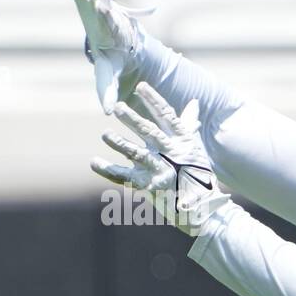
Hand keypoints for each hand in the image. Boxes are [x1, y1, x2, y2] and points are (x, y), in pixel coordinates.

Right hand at [52, 0, 154, 112]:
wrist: (122, 42)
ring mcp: (95, 0)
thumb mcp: (111, 76)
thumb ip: (108, 91)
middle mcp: (105, 11)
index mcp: (112, 31)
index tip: (101, 5)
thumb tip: (108, 112)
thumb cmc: (115, 60)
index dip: (106, 13)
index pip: (110, 21)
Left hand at [91, 82, 233, 235]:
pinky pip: (125, 178)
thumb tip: (194, 102)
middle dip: (133, 119)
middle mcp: (172, 154)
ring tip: (104, 134)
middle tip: (118, 106)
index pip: (168, 116)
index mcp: (182, 141)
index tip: (141, 87)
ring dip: (120, 144)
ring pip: (137, 155)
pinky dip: (108, 170)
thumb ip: (188, 124)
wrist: (201, 208)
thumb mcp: (195, 147)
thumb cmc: (197, 174)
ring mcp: (160, 171)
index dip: (154, 101)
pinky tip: (93, 162)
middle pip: (150, 133)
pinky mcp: (149, 187)